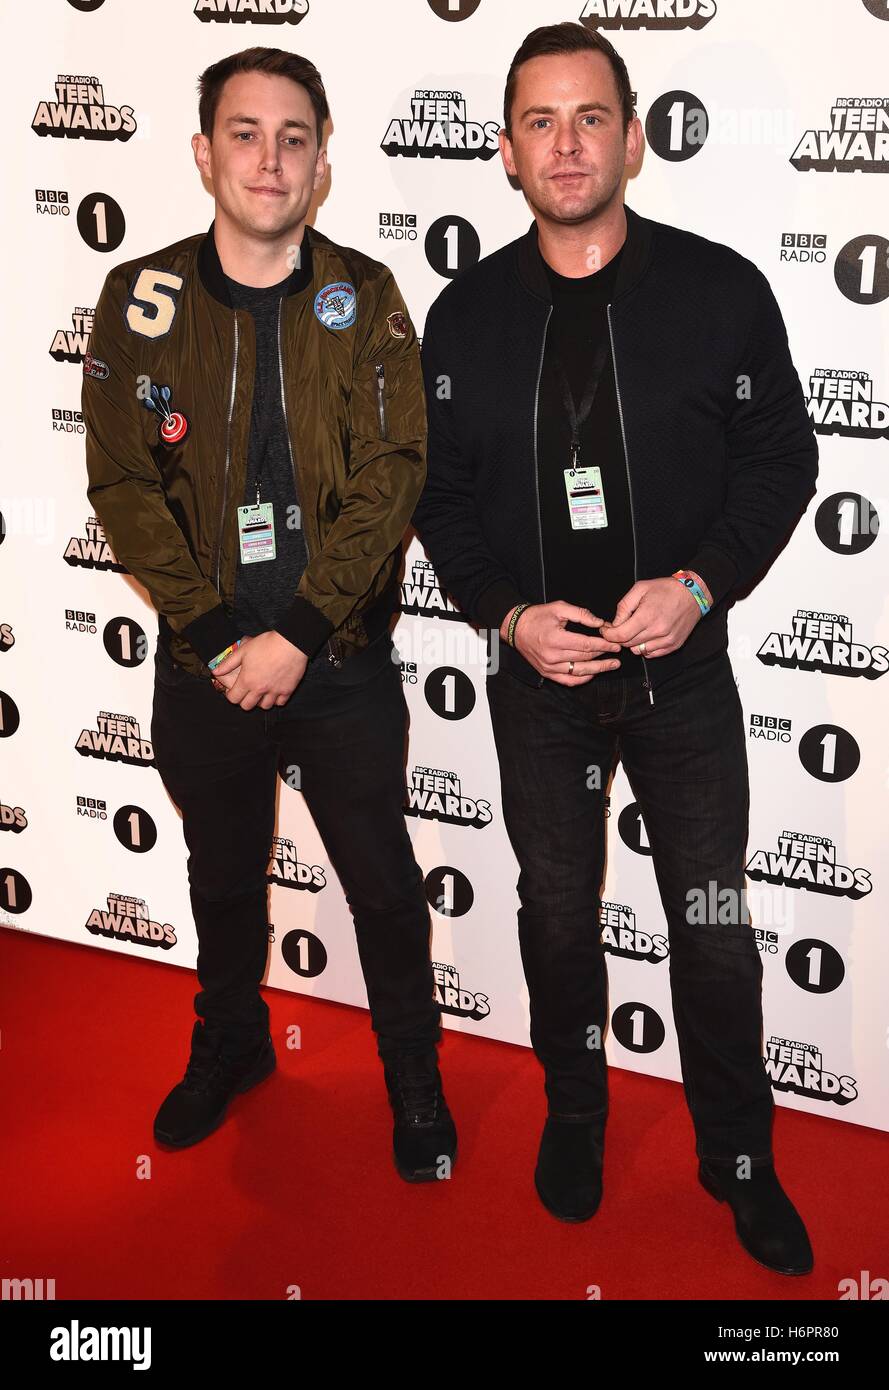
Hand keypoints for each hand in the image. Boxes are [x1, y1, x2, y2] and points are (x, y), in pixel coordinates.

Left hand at [210, 631, 307, 709]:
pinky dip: (276, 699)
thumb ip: (228, 663)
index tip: (234, 690)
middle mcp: (260, 689)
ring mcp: (274, 691)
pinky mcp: (287, 690)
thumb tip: (216, 671)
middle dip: (244, 701)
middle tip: (246, 692)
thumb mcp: (243, 651)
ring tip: (261, 692)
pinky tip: (274, 691)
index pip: (233, 699)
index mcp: (247, 681)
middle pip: (247, 706)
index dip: (231, 695)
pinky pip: (280, 703)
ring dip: (260, 701)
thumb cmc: (266, 645)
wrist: (290, 643)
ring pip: (264, 706)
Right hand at [500, 601, 622, 685]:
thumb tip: (600, 623)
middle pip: (585, 658)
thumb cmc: (537, 617)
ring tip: (612, 665)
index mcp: (556, 639)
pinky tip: (593, 674)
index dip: (603, 645)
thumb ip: (581, 614)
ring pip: (579, 671)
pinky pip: (568, 680)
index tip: (615, 645)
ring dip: (598, 669)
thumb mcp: (559, 608)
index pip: (586, 645)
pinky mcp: (547, 673)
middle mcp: (552, 656)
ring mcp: (549, 667)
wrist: (516, 628)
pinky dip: (582, 679)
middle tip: (618, 653)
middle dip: (604, 655)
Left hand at [599, 577, 704, 657]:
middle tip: (620, 627)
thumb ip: (624, 607)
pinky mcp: (674, 645)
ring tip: (637, 630)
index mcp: (647, 616)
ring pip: (639, 651)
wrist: (693, 593)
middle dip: (620, 637)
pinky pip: (652, 654)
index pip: (620, 635)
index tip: (606, 630)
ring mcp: (667, 640)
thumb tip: (614, 623)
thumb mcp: (640, 589)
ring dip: (633, 643)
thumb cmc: (666, 589)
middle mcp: (658, 631)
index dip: (609, 635)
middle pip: (628, 644)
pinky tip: (647, 635)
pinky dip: (645, 648)